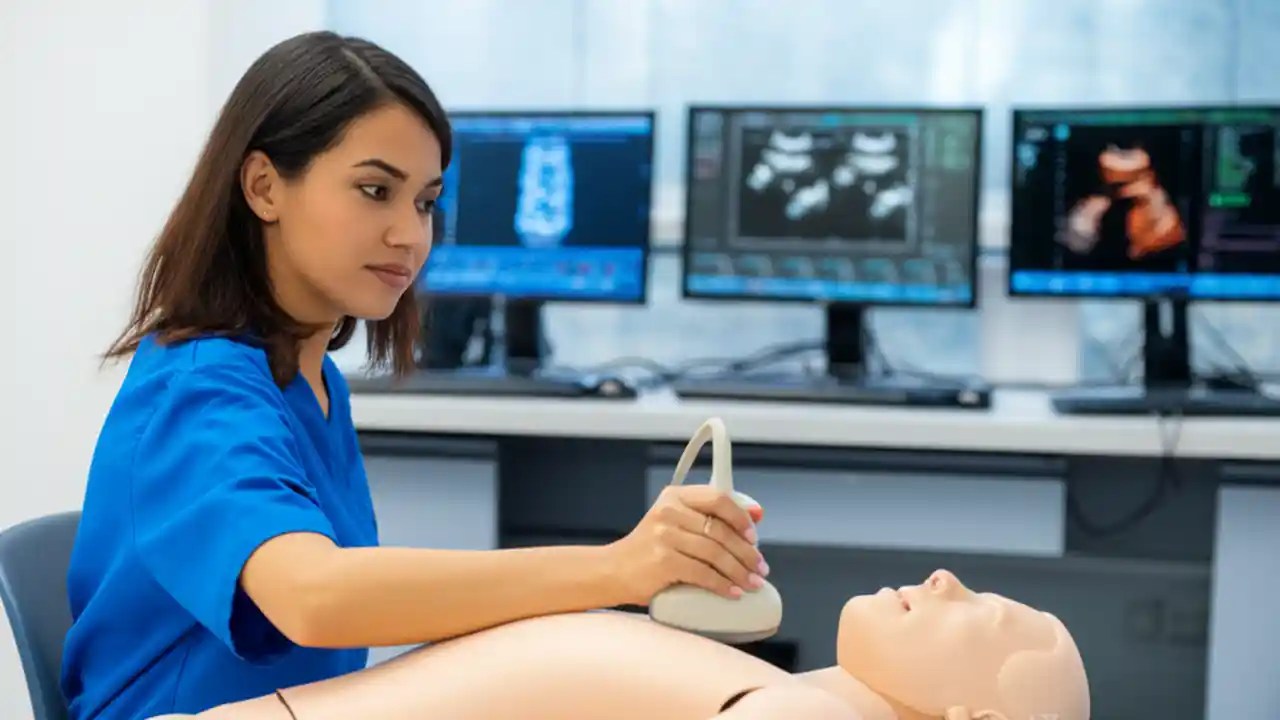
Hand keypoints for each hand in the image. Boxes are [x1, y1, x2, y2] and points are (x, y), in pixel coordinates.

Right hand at [607, 485, 768, 605]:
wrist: (613, 570)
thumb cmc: (649, 549)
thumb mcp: (675, 522)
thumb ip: (708, 517)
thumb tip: (755, 515)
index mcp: (675, 496)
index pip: (718, 498)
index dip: (741, 517)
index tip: (754, 535)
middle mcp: (669, 511)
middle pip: (721, 530)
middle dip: (747, 552)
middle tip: (760, 568)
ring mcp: (664, 536)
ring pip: (715, 553)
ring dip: (740, 572)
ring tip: (752, 583)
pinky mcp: (663, 561)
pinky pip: (703, 573)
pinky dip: (722, 585)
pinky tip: (732, 592)